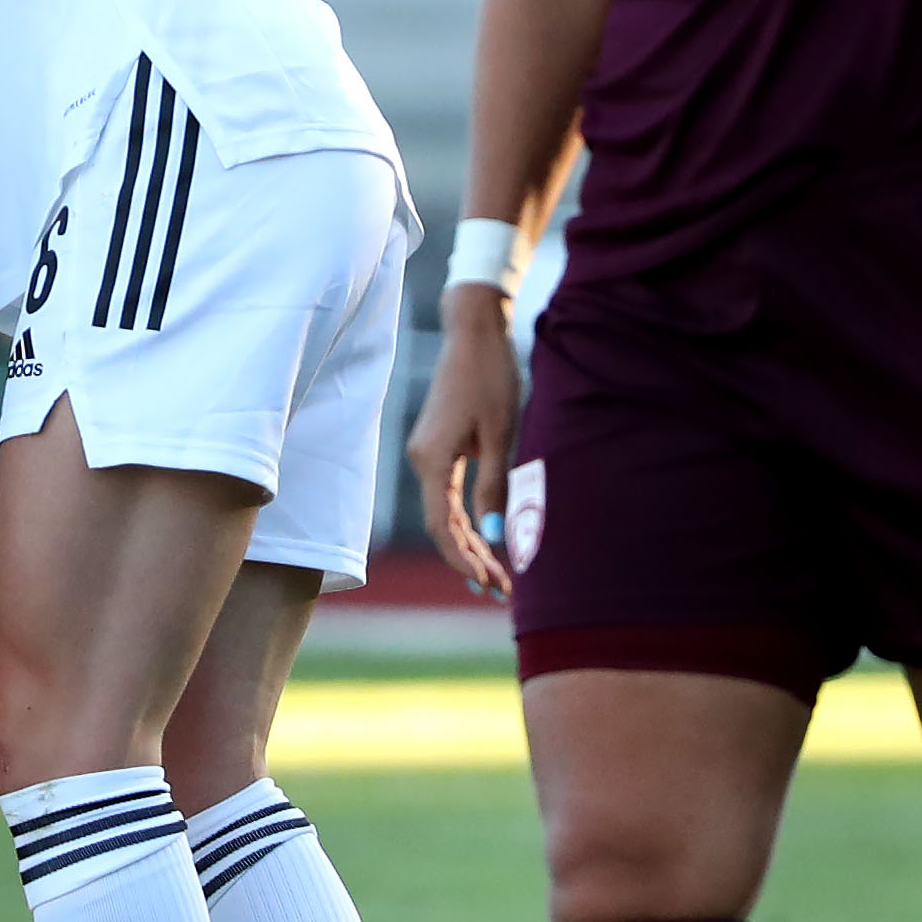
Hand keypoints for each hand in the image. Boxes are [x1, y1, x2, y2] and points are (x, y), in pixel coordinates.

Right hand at [403, 283, 521, 599]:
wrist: (473, 331)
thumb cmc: (490, 377)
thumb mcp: (500, 434)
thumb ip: (493, 486)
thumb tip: (494, 534)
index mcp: (433, 460)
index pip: (442, 525)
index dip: (464, 558)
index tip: (490, 583)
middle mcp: (422, 460)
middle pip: (440, 524)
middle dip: (469, 559)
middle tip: (500, 590)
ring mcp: (426, 452)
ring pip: (443, 511)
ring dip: (467, 542)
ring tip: (494, 574)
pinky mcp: (437, 445)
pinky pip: (445, 493)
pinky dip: (463, 518)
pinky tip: (483, 536)